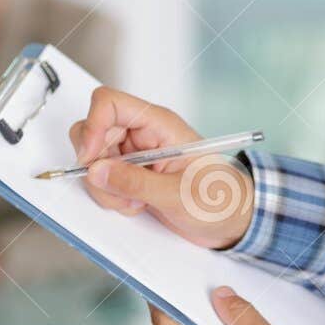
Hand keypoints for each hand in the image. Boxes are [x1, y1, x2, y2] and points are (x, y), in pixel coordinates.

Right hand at [68, 87, 254, 249]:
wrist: (233, 221)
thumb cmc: (220, 199)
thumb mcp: (179, 194)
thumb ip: (136, 182)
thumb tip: (96, 171)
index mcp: (159, 124)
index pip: (109, 103)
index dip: (92, 126)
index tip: (91, 159)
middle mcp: (143, 135)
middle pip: (93, 132)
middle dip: (98, 167)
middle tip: (122, 191)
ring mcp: (134, 155)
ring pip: (94, 160)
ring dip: (106, 187)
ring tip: (137, 202)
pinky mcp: (130, 175)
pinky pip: (102, 179)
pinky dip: (111, 197)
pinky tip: (136, 205)